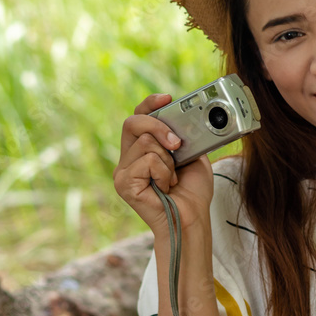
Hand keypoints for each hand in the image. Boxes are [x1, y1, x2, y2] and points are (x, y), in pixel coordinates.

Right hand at [113, 93, 213, 233]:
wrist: (192, 219)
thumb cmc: (192, 191)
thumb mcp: (192, 154)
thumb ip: (182, 134)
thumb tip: (182, 116)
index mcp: (142, 149)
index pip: (138, 117)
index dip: (149, 104)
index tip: (167, 97)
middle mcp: (129, 159)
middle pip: (133, 123)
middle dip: (158, 127)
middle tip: (177, 144)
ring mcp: (123, 171)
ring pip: (144, 143)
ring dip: (168, 160)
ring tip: (172, 178)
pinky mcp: (123, 183)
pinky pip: (147, 161)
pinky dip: (164, 172)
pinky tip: (166, 187)